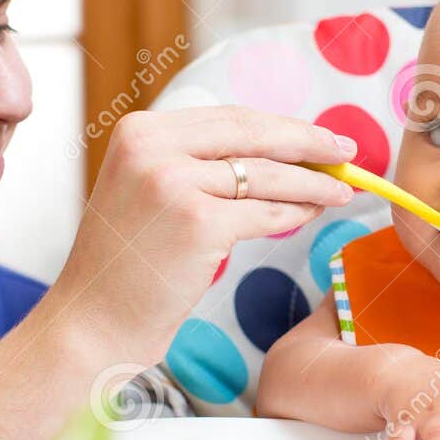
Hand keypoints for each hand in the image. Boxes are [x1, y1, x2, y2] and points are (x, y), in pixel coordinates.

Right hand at [52, 107, 356, 362]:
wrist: (92, 321)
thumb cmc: (127, 266)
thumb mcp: (147, 192)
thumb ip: (195, 164)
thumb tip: (274, 151)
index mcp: (141, 132)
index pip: (229, 118)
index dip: (281, 126)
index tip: (317, 134)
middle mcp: (154, 148)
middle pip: (254, 135)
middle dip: (309, 142)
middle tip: (348, 150)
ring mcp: (175, 184)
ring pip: (268, 175)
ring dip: (313, 182)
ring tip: (342, 189)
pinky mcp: (199, 224)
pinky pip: (266, 213)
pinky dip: (296, 213)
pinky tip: (313, 214)